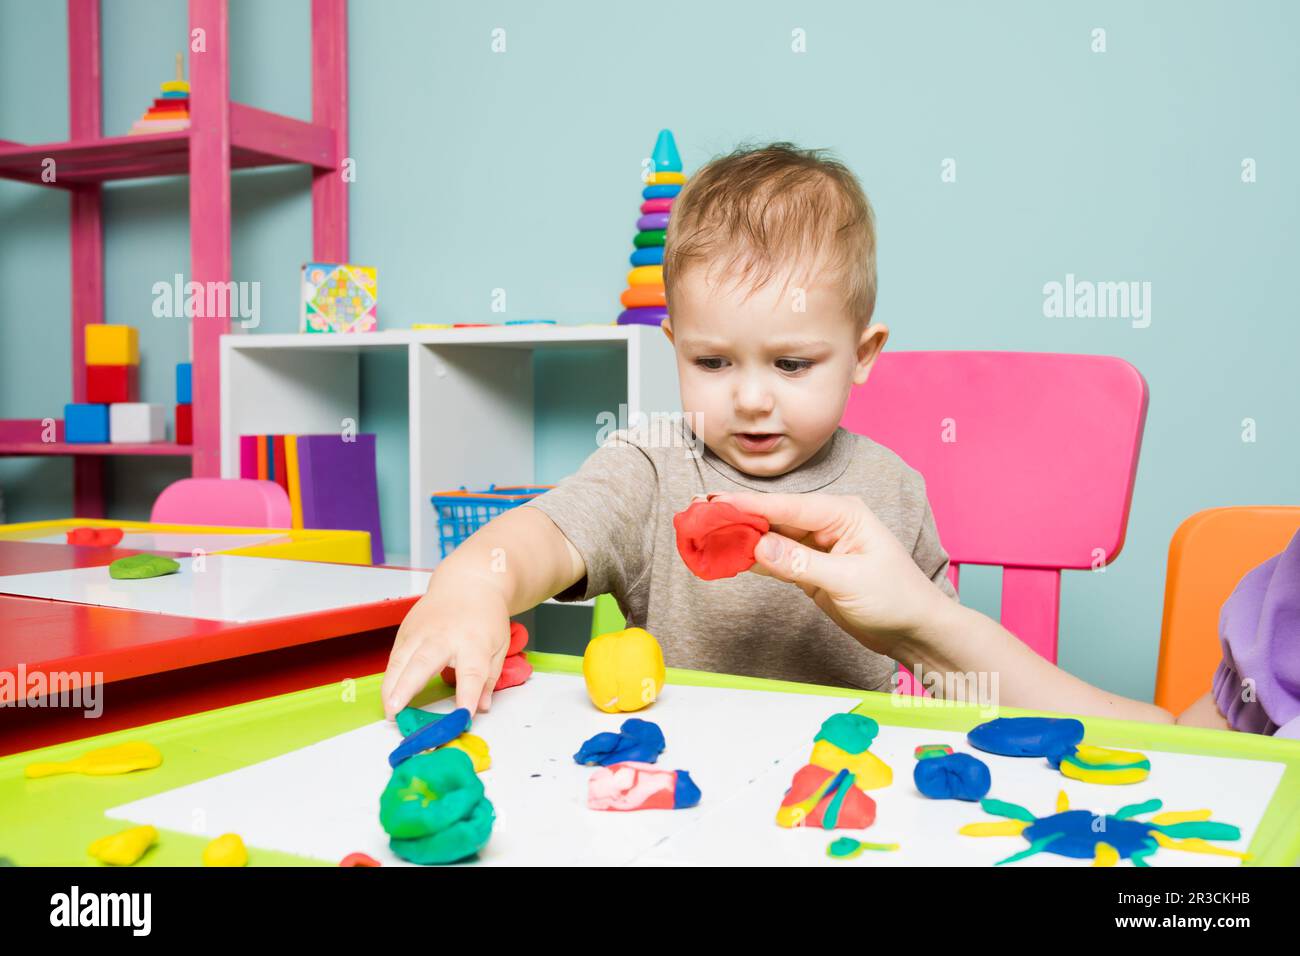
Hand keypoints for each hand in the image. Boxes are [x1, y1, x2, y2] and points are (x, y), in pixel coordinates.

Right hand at [381, 580, 512, 719]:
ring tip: (388, 710)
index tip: (462, 717)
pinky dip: (390, 675)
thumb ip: (489, 680)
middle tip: (396, 712)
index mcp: (474, 641)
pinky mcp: (407, 628)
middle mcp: (445, 635)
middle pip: (424, 663)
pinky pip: (396, 655)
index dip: (467, 696)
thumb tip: (480, 708)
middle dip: (407, 688)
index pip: (471, 673)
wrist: (469, 582)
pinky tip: (390, 693)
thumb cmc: (485, 616)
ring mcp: (422, 630)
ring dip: (391, 686)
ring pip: (401, 659)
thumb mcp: (499, 646)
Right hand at [709, 490, 948, 657]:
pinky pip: (773, 560)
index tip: (717, 502)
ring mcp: (815, 547)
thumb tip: (759, 547)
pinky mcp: (808, 569)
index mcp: (842, 513)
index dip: (750, 505)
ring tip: (704, 532)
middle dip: (737, 517)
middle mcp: (826, 524)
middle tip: (699, 514)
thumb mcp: (849, 580)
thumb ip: (801, 563)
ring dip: (739, 538)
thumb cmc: (896, 598)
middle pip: (773, 518)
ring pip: (769, 538)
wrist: (914, 631)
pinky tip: (727, 557)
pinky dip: (750, 560)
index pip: (788, 506)